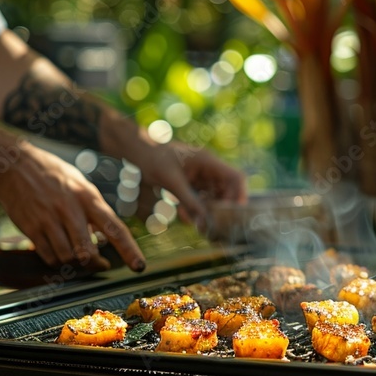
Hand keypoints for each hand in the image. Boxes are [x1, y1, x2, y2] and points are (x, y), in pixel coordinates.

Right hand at [0, 141, 145, 271]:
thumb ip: (93, 208)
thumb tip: (106, 235)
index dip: (129, 250)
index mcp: (88, 197)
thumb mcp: (79, 184)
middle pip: (87, 251)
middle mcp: (69, 209)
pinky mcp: (31, 228)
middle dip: (95, 263)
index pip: (114, 228)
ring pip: (67, 258)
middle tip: (99, 264)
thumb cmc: (52, 174)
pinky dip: (56, 260)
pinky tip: (57, 251)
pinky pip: (48, 256)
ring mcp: (48, 219)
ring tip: (75, 254)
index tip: (139, 267)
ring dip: (73, 262)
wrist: (12, 164)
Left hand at [132, 141, 247, 230]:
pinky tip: (184, 216)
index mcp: (208, 161)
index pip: (236, 178)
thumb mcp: (172, 182)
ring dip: (207, 211)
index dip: (241, 195)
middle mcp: (208, 168)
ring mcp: (200, 175)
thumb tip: (204, 223)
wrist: (135, 150)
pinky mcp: (190, 182)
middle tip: (213, 225)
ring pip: (213, 198)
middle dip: (221, 209)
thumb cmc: (153, 158)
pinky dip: (195, 209)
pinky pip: (200, 199)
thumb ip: (190, 203)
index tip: (236, 214)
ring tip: (195, 222)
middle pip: (227, 191)